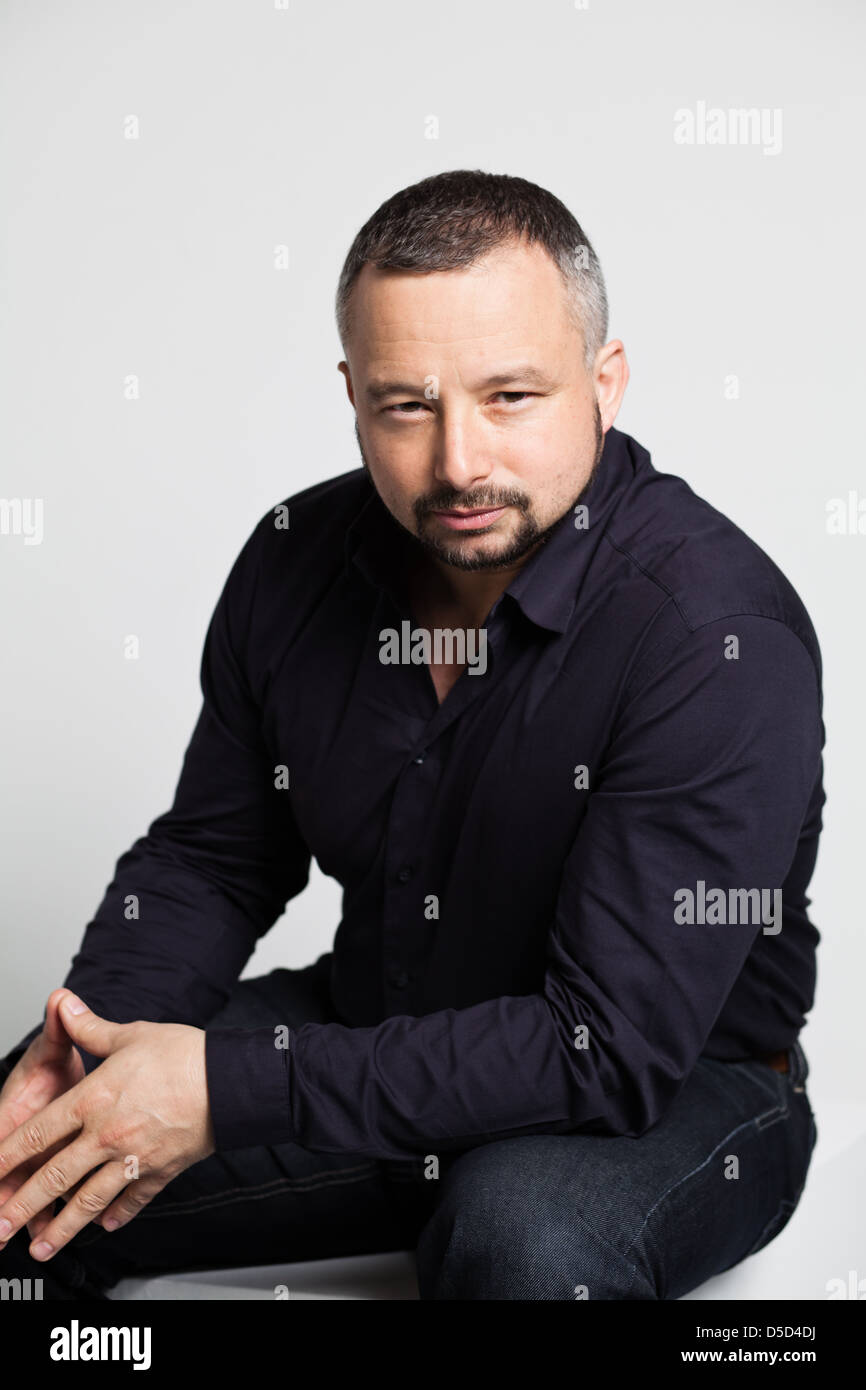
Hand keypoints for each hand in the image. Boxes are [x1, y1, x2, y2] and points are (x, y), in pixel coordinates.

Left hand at [0, 994, 214, 1261]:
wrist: (230, 1082)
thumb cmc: (183, 1055)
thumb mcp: (130, 1035)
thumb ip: (90, 1028)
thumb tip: (63, 1005)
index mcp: (92, 1100)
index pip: (38, 1133)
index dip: (7, 1155)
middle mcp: (106, 1135)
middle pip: (54, 1177)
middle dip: (22, 1206)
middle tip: (0, 1227)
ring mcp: (132, 1158)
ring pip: (87, 1202)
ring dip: (61, 1228)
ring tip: (42, 1247)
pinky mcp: (159, 1172)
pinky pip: (131, 1200)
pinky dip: (116, 1215)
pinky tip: (105, 1226)